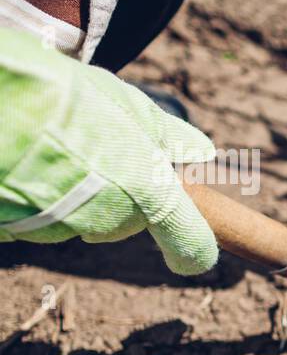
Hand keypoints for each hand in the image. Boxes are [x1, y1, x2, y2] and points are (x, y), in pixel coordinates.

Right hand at [0, 29, 218, 274]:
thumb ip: (168, 137)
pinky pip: (29, 218)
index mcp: (148, 195)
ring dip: (65, 191)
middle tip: (89, 148)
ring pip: (74, 219)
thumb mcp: (129, 106)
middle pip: (123, 220)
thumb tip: (201, 152)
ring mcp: (57, 229)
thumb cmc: (64, 97)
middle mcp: (107, 221)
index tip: (190, 256)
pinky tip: (14, 161)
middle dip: (114, 191)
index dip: (192, 251)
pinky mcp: (13, 230)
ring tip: (43, 146)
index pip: (190, 244)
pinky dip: (25, 196)